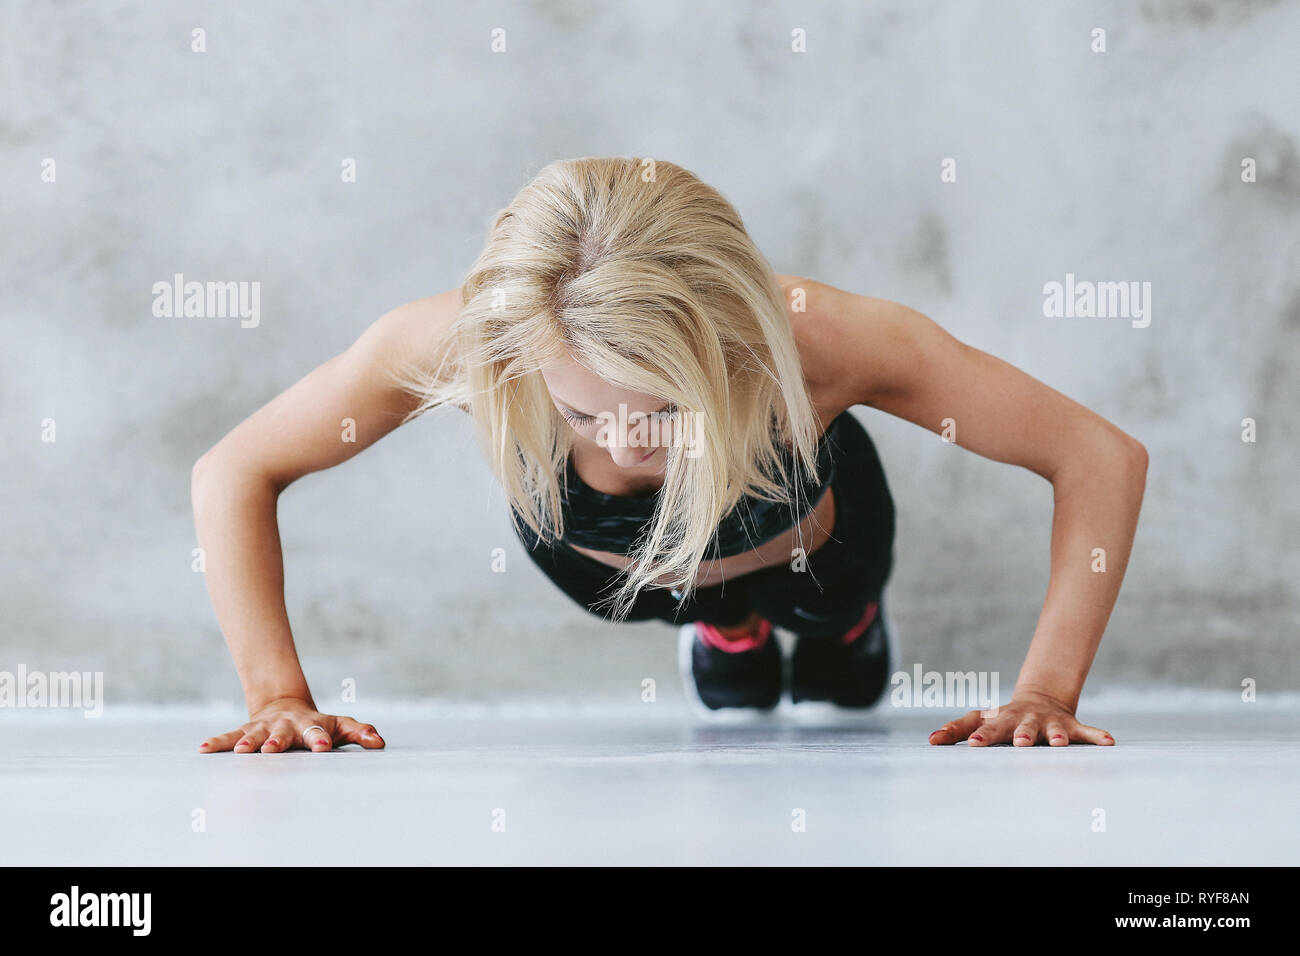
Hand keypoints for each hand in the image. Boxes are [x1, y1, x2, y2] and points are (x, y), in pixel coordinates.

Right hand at [199, 697, 385, 752]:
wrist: (285, 704)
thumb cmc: (318, 725)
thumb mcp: (341, 726)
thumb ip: (360, 733)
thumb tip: (380, 742)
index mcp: (313, 725)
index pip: (319, 731)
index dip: (321, 738)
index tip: (323, 747)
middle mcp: (288, 726)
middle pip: (284, 733)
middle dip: (279, 741)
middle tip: (273, 749)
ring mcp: (265, 728)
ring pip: (256, 734)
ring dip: (249, 742)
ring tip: (240, 751)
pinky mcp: (247, 730)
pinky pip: (229, 736)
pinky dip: (218, 742)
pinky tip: (202, 749)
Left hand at [927, 690, 1113, 746]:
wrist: (1041, 699)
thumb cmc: (1003, 718)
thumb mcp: (980, 720)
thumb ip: (956, 729)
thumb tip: (930, 740)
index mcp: (1001, 721)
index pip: (988, 728)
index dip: (981, 736)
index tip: (973, 745)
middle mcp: (1026, 721)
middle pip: (1021, 728)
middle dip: (1020, 735)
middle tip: (1019, 743)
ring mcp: (1049, 724)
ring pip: (1054, 730)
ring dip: (1056, 736)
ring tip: (1058, 743)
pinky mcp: (1071, 727)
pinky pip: (1086, 732)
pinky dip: (1097, 736)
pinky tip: (1109, 742)